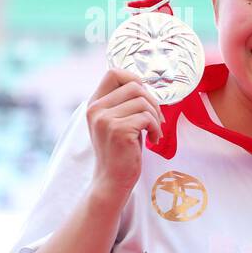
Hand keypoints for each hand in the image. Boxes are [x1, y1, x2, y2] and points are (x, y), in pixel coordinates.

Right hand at [86, 68, 163, 202]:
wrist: (113, 179)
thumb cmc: (121, 150)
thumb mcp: (117, 121)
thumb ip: (123, 103)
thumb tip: (143, 83)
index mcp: (95, 103)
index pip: (114, 73)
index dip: (135, 78)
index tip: (145, 96)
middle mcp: (96, 109)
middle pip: (135, 85)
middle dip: (152, 101)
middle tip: (156, 119)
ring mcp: (105, 119)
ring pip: (143, 101)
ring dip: (156, 117)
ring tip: (153, 131)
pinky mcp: (118, 130)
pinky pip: (147, 117)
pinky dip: (156, 128)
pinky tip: (153, 139)